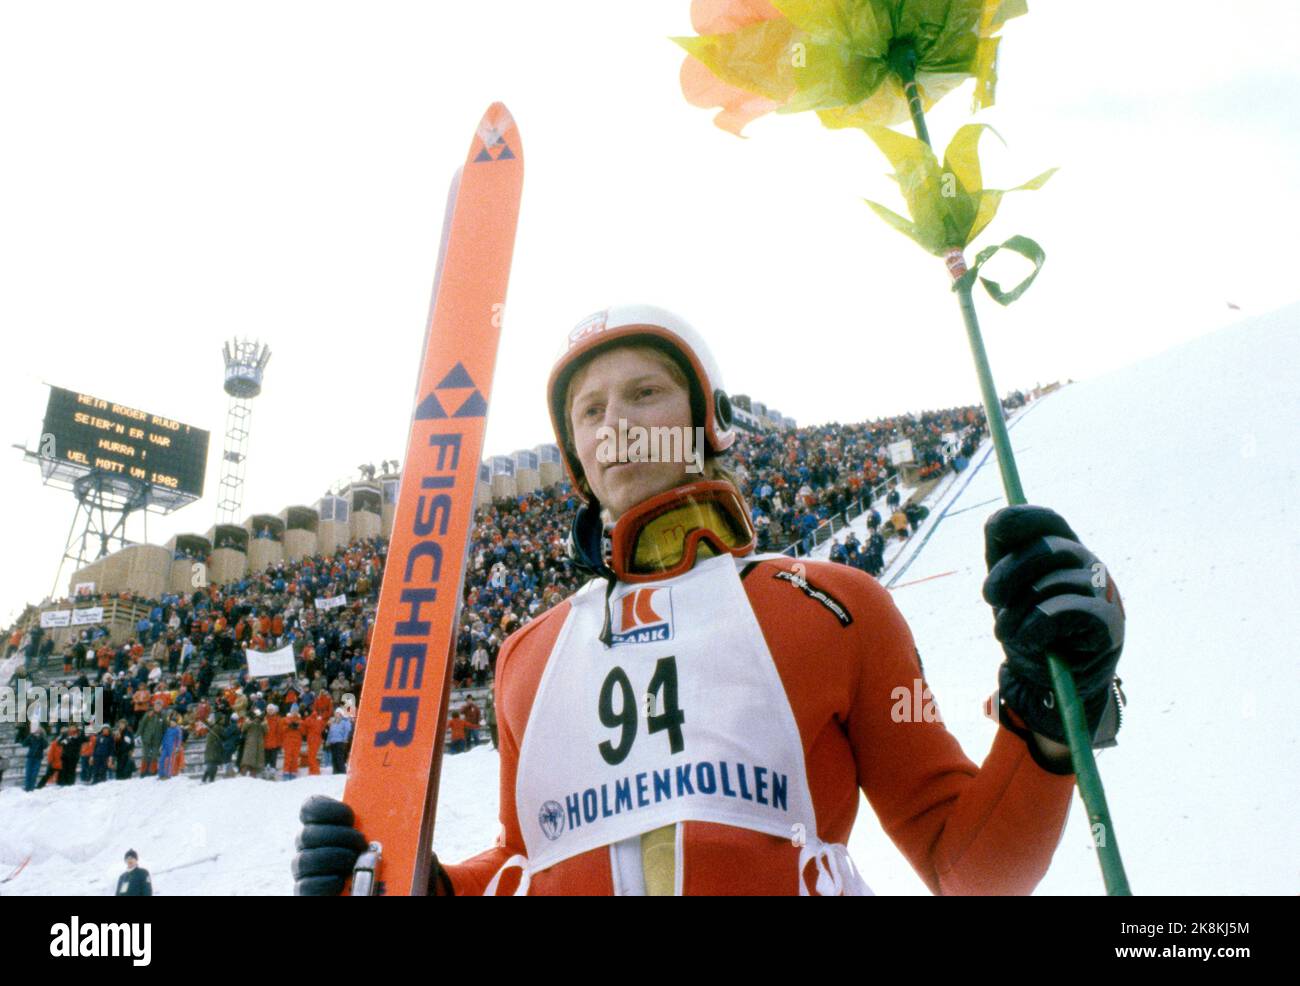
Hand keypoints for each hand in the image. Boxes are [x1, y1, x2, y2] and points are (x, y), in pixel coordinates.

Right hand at [292, 795, 367, 894]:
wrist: (364, 886)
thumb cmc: (370, 857)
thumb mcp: (372, 834)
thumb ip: (369, 821)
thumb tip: (385, 806)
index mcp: (319, 824)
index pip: (310, 807)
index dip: (328, 809)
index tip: (351, 818)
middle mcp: (306, 845)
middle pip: (307, 834)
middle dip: (339, 837)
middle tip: (361, 843)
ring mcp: (303, 869)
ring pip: (305, 859)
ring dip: (335, 859)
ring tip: (354, 863)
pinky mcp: (305, 890)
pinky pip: (307, 886)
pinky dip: (327, 883)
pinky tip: (341, 881)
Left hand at [982, 505, 1124, 747]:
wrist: (1049, 684)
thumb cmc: (1028, 630)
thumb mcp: (1008, 591)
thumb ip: (1003, 555)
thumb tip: (997, 519)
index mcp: (1064, 552)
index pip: (1048, 520)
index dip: (1022, 519)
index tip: (996, 532)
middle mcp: (1088, 565)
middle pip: (1046, 548)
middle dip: (1008, 573)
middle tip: (990, 598)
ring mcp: (1103, 594)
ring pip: (1051, 584)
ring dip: (1018, 612)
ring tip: (1009, 632)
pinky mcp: (1109, 625)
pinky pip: (1066, 611)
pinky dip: (1037, 626)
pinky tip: (1030, 640)